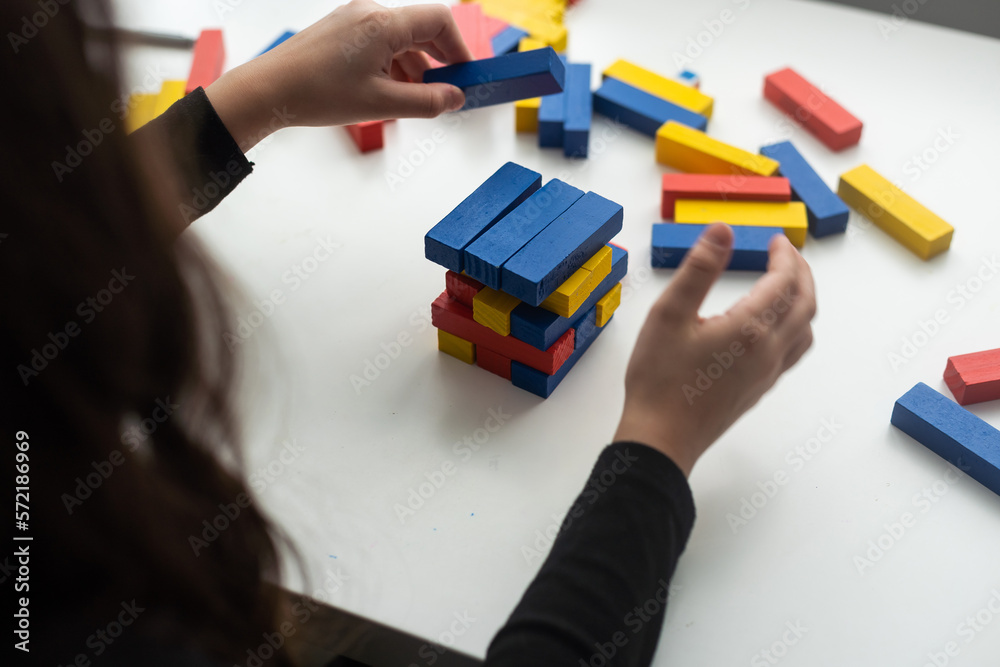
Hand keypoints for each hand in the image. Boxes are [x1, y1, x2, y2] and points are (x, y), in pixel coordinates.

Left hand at [205, 0, 471, 149]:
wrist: (269, 90)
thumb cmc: (317, 93)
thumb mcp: (381, 104)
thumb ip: (426, 101)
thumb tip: (455, 98)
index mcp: (383, 24)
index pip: (439, 21)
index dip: (459, 49)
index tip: (466, 75)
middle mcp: (370, 13)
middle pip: (421, 29)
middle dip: (438, 62)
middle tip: (446, 93)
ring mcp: (354, 19)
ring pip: (401, 39)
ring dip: (414, 68)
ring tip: (413, 101)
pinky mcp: (343, 30)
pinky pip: (380, 43)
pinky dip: (393, 65)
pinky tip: (388, 92)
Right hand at [614, 224, 816, 476]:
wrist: (661, 438)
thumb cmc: (660, 380)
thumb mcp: (669, 314)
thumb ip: (699, 269)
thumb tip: (723, 230)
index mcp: (750, 329)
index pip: (784, 281)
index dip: (785, 256)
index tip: (776, 240)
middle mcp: (768, 351)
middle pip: (805, 304)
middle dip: (800, 273)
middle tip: (786, 254)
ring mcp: (767, 373)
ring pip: (805, 329)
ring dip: (804, 300)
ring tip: (787, 283)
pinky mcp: (759, 388)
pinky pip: (794, 351)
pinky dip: (796, 326)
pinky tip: (776, 326)